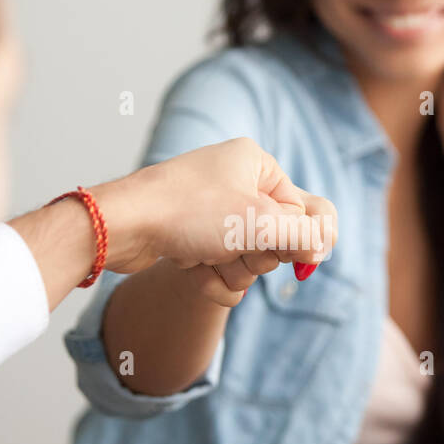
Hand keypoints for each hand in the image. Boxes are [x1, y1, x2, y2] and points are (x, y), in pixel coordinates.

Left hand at [94, 138, 337, 304]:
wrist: (122, 226)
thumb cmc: (189, 211)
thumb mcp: (260, 221)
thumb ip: (304, 235)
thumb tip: (322, 249)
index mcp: (257, 165)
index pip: (306, 209)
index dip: (301, 238)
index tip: (298, 258)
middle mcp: (236, 184)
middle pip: (279, 239)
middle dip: (258, 253)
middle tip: (234, 243)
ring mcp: (213, 214)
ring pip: (251, 260)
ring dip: (234, 269)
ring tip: (207, 255)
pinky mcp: (194, 240)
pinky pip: (225, 271)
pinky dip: (213, 279)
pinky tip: (193, 269)